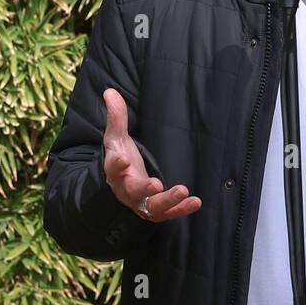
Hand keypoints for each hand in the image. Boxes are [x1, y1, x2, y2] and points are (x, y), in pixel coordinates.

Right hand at [102, 87, 201, 221]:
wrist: (121, 184)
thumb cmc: (119, 156)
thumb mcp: (116, 137)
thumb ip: (116, 116)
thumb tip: (109, 91)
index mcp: (115, 170)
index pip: (113, 167)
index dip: (118, 164)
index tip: (124, 159)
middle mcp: (126, 189)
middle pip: (133, 192)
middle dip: (145, 189)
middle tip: (157, 185)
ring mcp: (140, 202)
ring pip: (152, 207)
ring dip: (168, 201)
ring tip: (183, 191)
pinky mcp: (154, 210)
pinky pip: (167, 214)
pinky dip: (181, 210)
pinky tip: (196, 202)